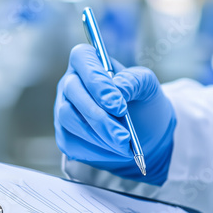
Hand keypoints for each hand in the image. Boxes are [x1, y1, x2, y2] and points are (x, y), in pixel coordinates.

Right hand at [54, 44, 176, 185]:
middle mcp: (71, 82)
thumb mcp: (148, 86)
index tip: (119, 106)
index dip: (97, 80)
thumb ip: (136, 80)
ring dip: (98, 136)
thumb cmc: (142, 102)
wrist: (145, 132)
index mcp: (89, 62)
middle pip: (73, 92)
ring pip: (68, 118)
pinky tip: (115, 153)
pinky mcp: (64, 134)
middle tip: (124, 136)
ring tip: (124, 146)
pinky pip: (69, 142)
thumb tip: (119, 87)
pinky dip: (94, 151)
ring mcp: (64, 108)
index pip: (82, 58)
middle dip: (99, 117)